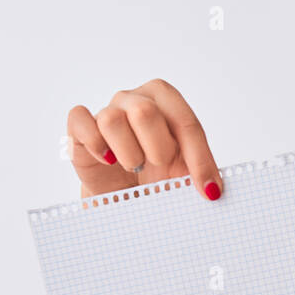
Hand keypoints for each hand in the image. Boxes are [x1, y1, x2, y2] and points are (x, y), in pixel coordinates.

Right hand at [66, 78, 223, 200]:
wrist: (123, 195)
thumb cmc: (156, 178)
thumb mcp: (184, 174)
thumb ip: (201, 172)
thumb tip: (214, 190)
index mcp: (167, 101)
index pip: (186, 122)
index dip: (199, 158)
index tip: (207, 191)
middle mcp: (135, 99)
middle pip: (145, 112)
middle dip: (157, 149)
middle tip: (157, 166)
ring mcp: (106, 110)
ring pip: (112, 120)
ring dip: (128, 153)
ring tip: (133, 166)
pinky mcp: (79, 127)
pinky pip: (80, 120)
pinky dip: (96, 144)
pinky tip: (108, 161)